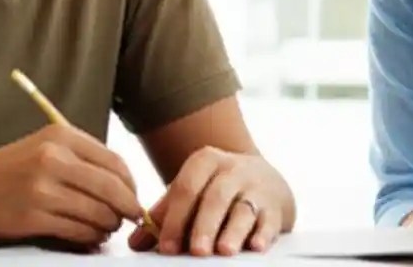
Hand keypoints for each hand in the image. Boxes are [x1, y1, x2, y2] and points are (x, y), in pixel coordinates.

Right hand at [0, 124, 143, 247]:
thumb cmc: (13, 168)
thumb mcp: (47, 146)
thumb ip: (85, 159)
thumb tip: (126, 185)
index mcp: (62, 137)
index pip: (115, 162)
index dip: (132, 184)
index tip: (135, 196)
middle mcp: (53, 159)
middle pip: (111, 188)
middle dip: (128, 207)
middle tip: (133, 216)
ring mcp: (41, 189)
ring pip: (97, 212)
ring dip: (110, 224)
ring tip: (110, 227)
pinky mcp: (32, 217)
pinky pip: (77, 230)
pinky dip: (91, 236)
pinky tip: (91, 236)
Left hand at [128, 147, 286, 255]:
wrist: (265, 180)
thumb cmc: (219, 190)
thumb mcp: (193, 193)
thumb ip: (165, 216)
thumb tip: (136, 243)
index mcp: (206, 161)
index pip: (186, 187)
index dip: (175, 218)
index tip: (167, 247)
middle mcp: (233, 169)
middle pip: (217, 196)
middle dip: (205, 225)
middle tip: (196, 250)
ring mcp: (257, 186)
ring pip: (244, 208)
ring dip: (234, 231)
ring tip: (224, 251)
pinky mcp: (276, 206)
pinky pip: (270, 219)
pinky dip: (264, 233)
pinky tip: (257, 246)